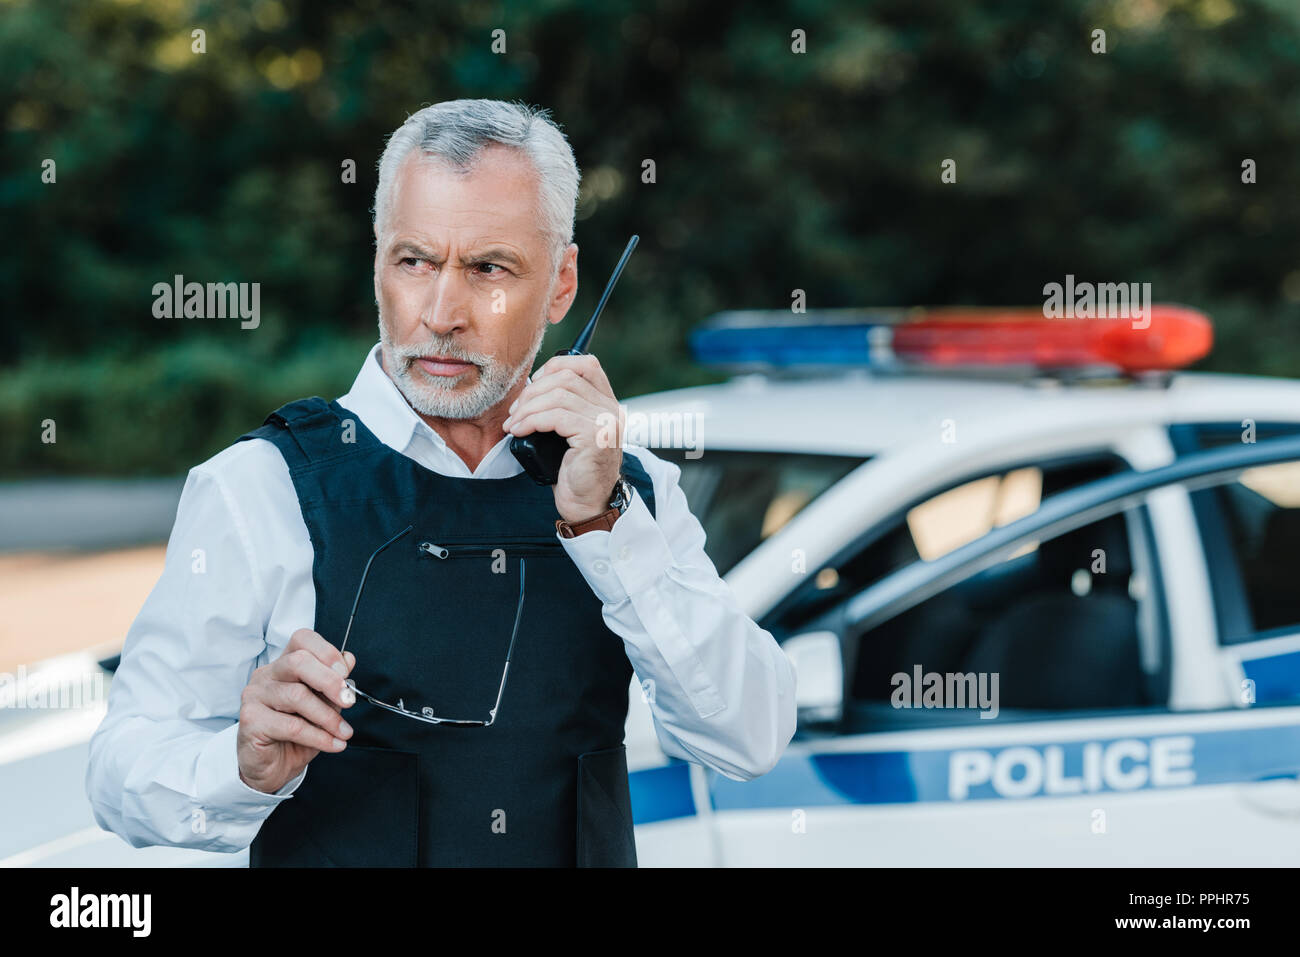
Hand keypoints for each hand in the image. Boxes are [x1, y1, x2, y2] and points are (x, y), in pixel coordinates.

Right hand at [237, 628, 356, 794]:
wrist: (272, 767)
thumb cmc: (296, 734)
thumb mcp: (322, 706)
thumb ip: (333, 683)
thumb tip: (349, 659)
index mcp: (284, 664)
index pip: (302, 639)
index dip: (327, 652)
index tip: (345, 674)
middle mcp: (266, 674)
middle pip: (299, 661)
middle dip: (330, 681)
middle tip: (349, 702)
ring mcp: (255, 695)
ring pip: (297, 695)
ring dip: (328, 717)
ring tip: (344, 732)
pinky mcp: (250, 720)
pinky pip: (292, 726)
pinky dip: (319, 736)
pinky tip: (334, 744)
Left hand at [502, 354, 623, 522]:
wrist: (587, 504)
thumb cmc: (574, 471)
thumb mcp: (570, 432)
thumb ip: (563, 407)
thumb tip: (530, 389)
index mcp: (607, 403)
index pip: (586, 364)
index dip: (554, 367)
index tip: (533, 386)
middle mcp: (611, 408)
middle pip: (566, 377)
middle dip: (532, 391)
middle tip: (514, 412)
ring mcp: (606, 422)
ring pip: (558, 395)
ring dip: (527, 408)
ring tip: (513, 424)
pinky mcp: (595, 437)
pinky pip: (556, 417)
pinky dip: (531, 421)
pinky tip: (519, 432)